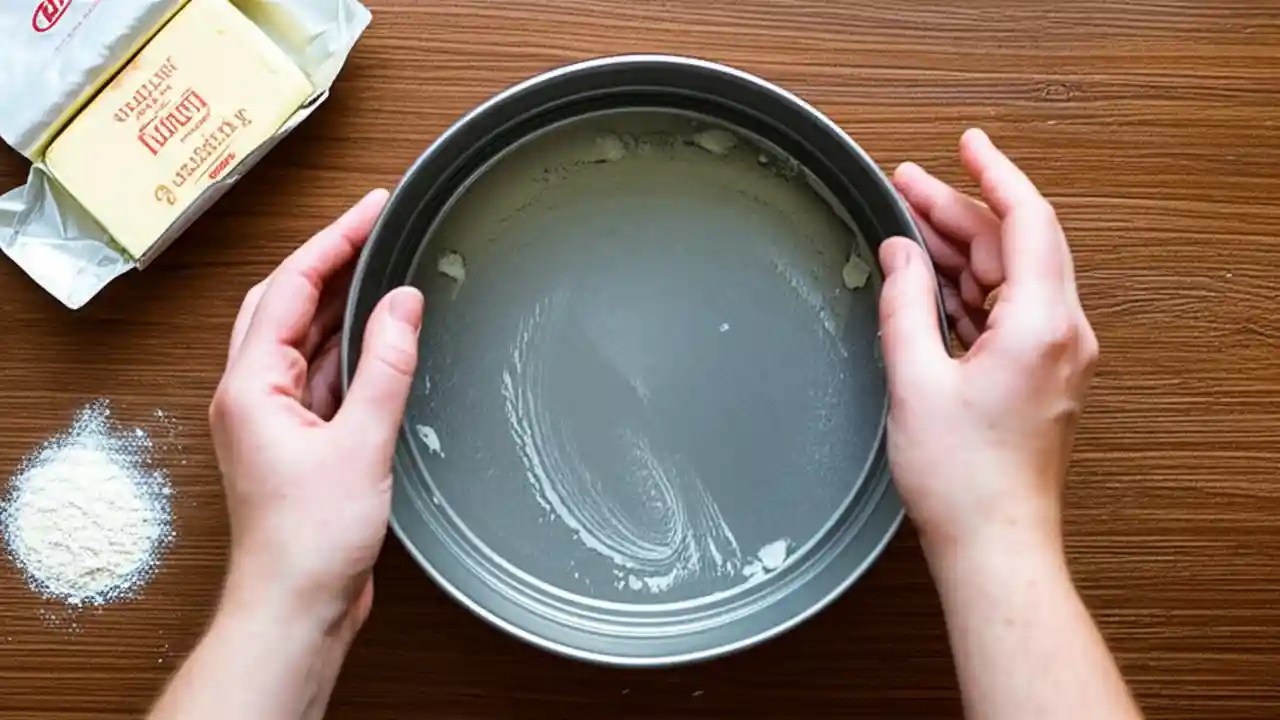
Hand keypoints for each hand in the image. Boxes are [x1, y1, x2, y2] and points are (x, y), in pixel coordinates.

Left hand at [209, 189, 423, 634]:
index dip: (334, 239)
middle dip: (331, 261)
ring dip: (342, 305)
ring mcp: (274, 419)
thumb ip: (385, 366)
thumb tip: (403, 304)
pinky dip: (351, 351)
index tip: (372, 208)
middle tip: (375, 228)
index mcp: (250, 385)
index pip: (290, 287)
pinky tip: (382, 340)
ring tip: (384, 271)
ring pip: (304, 339)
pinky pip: (322, 376)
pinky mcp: (299, 442)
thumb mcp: (360, 443)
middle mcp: (252, 395)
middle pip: (286, 303)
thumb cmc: (308, 541)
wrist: (296, 605)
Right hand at [877, 129, 1098, 562]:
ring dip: (961, 247)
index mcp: (1040, 325)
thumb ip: (906, 303)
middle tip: (906, 184)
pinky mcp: (1039, 374)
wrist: (994, 544)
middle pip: (1015, 243)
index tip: (965, 144)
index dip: (994, 173)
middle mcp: (1060, 333)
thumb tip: (900, 252)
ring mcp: (1053, 354)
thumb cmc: (962, 478)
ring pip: (1010, 274)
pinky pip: (1006, 308)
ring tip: (908, 224)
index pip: (1027, 220)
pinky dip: (969, 287)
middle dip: (960, 209)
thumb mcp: (915, 380)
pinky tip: (930, 280)